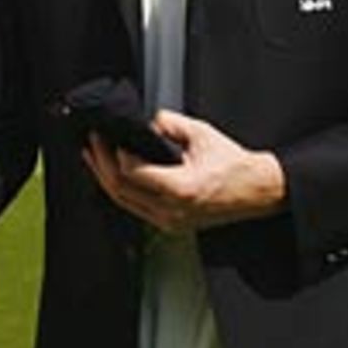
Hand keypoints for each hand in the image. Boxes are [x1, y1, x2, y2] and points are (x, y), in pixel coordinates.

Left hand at [82, 109, 286, 233]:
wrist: (256, 191)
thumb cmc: (234, 165)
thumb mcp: (201, 134)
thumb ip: (169, 123)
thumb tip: (146, 122)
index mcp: (181, 188)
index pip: (132, 173)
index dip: (114, 154)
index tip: (106, 136)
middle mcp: (172, 211)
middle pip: (121, 190)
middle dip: (100, 164)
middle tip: (91, 143)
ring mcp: (170, 222)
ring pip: (124, 202)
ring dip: (104, 178)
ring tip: (92, 157)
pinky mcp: (170, 224)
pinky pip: (135, 208)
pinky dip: (120, 190)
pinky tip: (111, 175)